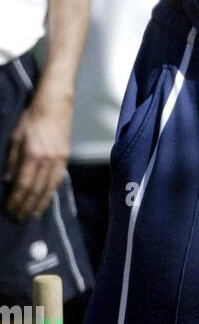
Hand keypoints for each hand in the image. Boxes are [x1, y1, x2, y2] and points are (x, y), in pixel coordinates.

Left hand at [3, 98, 71, 220]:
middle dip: (25, 206)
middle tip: (17, 218)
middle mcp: (46, 161)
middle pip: (35, 190)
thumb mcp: (15, 137)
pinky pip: (57, 180)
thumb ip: (11, 160)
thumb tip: (8, 182)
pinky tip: (45, 200)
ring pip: (48, 188)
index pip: (22, 185)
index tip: (8, 210)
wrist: (55, 104)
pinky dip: (51, 193)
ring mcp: (58, 160)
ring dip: (39, 204)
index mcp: (32, 155)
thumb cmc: (31, 118)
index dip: (15, 200)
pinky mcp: (65, 157)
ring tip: (32, 215)